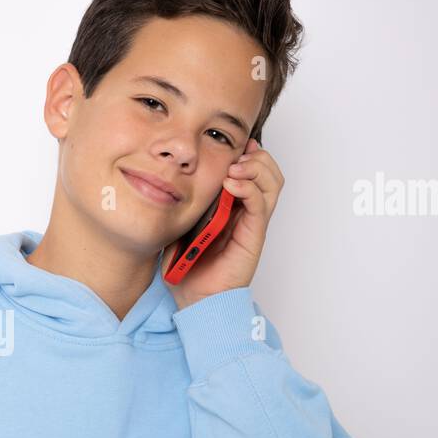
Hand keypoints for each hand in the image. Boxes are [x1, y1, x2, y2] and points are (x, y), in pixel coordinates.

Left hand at [163, 138, 283, 310]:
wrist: (194, 297)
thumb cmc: (186, 264)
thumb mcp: (178, 222)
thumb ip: (180, 199)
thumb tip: (165, 172)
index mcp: (232, 205)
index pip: (251, 170)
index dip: (247, 152)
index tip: (234, 141)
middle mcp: (246, 211)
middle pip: (268, 171)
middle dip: (256, 156)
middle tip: (239, 153)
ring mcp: (252, 223)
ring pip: (272, 184)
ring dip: (257, 168)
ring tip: (236, 167)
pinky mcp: (253, 235)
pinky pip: (260, 205)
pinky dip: (250, 189)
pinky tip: (233, 185)